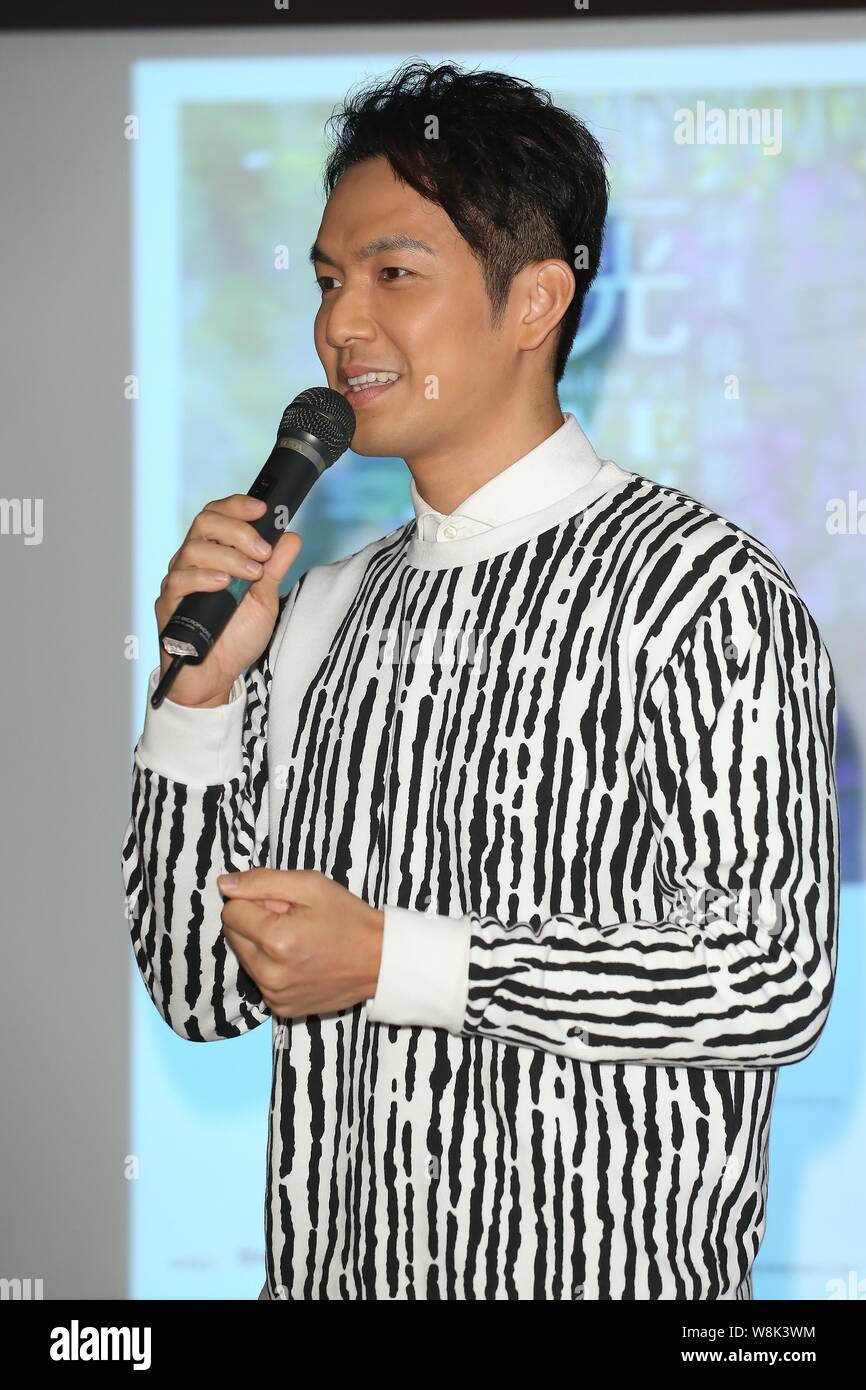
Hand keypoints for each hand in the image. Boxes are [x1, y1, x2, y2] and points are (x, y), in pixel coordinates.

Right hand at [155, 493, 302, 706]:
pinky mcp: (168, 604)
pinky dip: (204, 578)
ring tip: (252, 574)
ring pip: (194, 548)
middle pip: (205, 522)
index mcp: (215, 552)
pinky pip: (180, 580)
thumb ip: (275, 568)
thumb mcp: (265, 599)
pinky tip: (224, 584)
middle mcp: (193, 561)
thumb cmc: (236, 637)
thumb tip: (291, 536)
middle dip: (239, 530)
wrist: (217, 676)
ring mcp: (178, 581)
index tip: (263, 510)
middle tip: (263, 551)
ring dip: (229, 556)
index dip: (238, 505)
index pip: (219, 514)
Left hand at [216, 868, 383, 1017]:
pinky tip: (300, 961)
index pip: (231, 911)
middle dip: (256, 922)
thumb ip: (261, 881)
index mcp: (276, 940)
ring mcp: (274, 995)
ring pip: (244, 957)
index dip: (255, 900)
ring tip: (298, 941)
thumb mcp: (310, 885)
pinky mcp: (280, 1008)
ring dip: (262, 945)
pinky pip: (259, 979)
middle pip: (233, 935)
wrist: (379, 960)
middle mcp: (269, 974)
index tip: (283, 904)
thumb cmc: (347, 917)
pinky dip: (272, 967)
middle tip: (292, 920)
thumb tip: (224, 884)